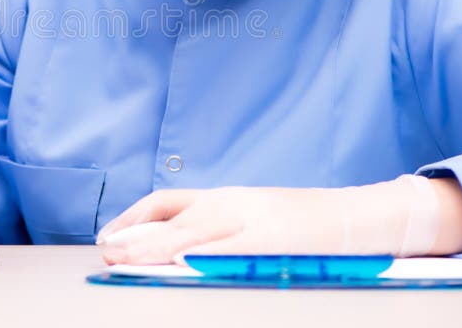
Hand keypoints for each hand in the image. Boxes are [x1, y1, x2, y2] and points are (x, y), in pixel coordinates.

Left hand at [97, 177, 461, 264]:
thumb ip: (219, 227)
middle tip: (105, 252)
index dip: (133, 217)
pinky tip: (174, 263)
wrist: (355, 217)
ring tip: (122, 260)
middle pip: (171, 217)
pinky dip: (195, 255)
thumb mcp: (254, 217)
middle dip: (134, 236)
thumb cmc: (303, 223)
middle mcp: (231, 204)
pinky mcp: (269, 241)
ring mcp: (250, 221)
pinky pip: (224, 249)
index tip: (110, 234)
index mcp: (225, 198)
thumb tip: (177, 245)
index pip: (166, 201)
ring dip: (151, 247)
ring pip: (190, 232)